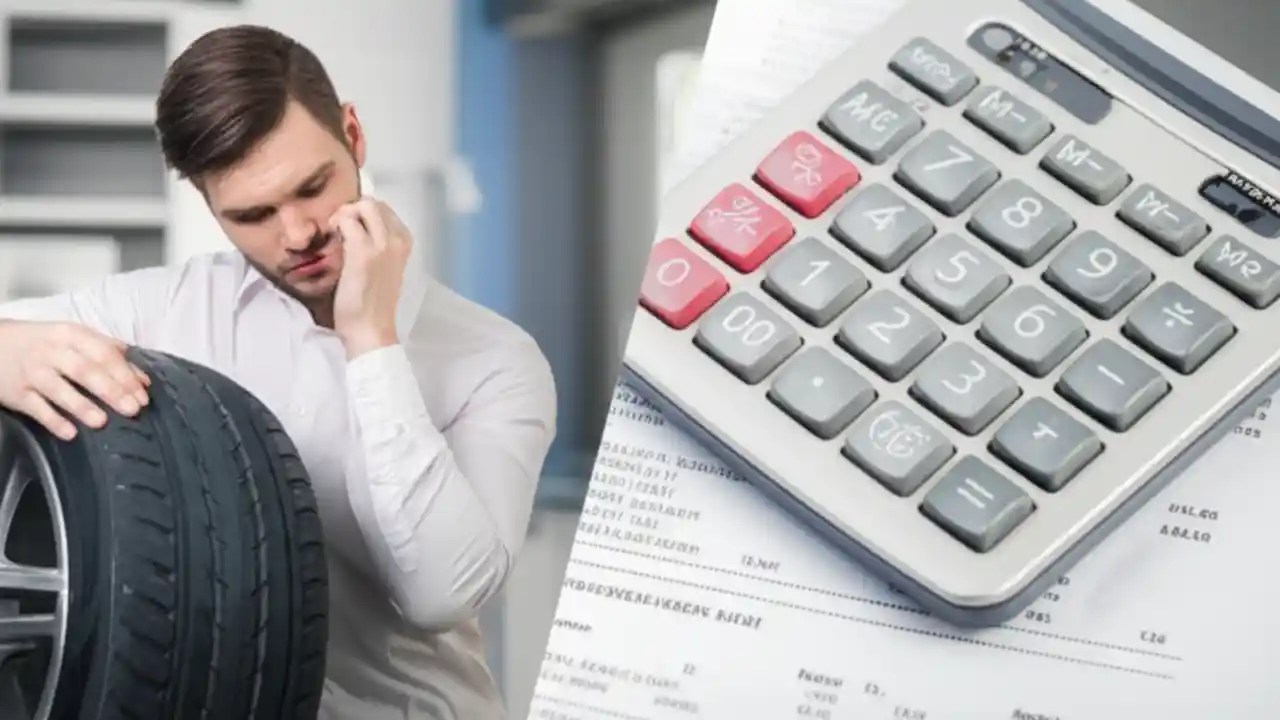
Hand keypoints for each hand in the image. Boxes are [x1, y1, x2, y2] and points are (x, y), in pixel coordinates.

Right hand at [0, 319, 149, 440]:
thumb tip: (143, 378)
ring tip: (102, 422)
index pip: (102, 353)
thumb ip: (109, 352)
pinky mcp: (16, 393)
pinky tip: (70, 433)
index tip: (143, 394)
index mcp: (71, 335)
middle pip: (85, 371)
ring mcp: (32, 373)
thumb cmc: (44, 344)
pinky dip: (53, 421)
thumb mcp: (74, 338)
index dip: (124, 374)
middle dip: (111, 390)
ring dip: (81, 406)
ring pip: (59, 389)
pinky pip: (36, 408)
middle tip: (132, 409)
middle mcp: (51, 352)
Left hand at [329, 197, 412, 356]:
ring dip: (344, 214)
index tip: (352, 228)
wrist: (370, 328)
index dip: (364, 214)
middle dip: (353, 209)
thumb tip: (355, 228)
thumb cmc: (374, 303)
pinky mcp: (362, 252)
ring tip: (336, 232)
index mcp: (405, 243)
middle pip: (374, 203)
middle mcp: (397, 239)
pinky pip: (347, 221)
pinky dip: (337, 224)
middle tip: (340, 228)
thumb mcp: (384, 267)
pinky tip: (332, 239)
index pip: (385, 211)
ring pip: (363, 206)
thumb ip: (377, 246)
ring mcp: (382, 244)